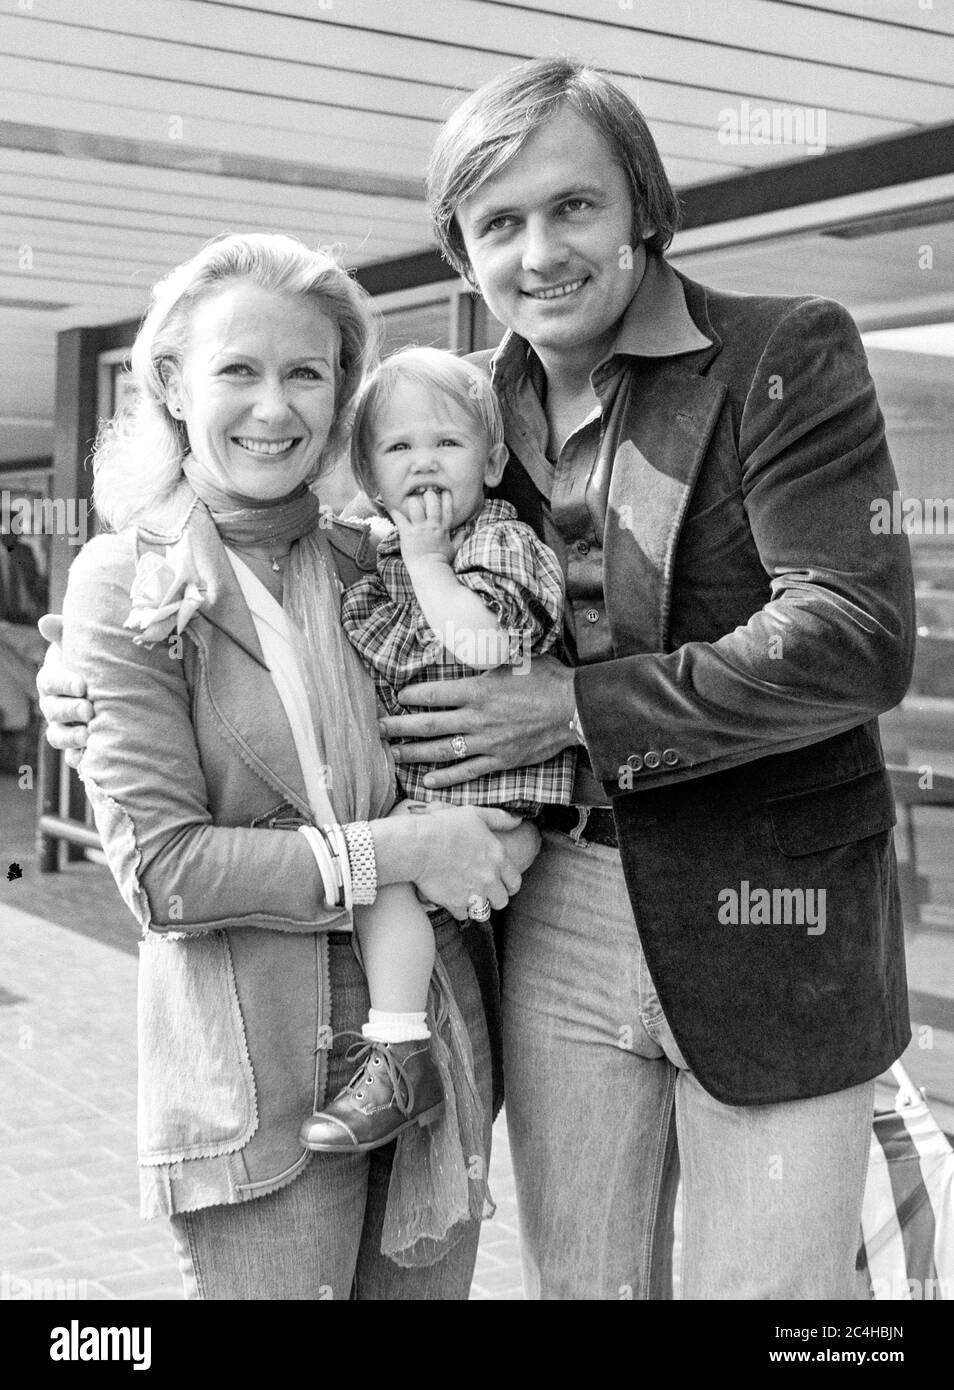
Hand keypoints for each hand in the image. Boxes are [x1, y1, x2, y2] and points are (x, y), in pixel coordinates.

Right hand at [35, 614, 90, 767]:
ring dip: (71, 737)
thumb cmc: (94, 661)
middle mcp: (53, 706)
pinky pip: (72, 757)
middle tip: (89, 710)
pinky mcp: (76, 747)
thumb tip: (46, 621)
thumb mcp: (82, 645)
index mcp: (51, 680)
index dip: (65, 683)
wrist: (113, 686)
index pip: (51, 681)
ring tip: (89, 736)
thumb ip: (65, 632)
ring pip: (58, 736)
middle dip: (70, 710)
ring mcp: (63, 727)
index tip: (82, 684)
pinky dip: (79, 759)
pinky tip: (90, 758)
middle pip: (54, 711)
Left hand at [380, 655, 576, 789]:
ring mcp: (487, 743)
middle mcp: (477, 718)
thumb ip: (488, 656)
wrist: (575, 709)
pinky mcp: (501, 760)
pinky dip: (446, 778)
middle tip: (379, 728)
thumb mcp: (515, 657)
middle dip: (399, 727)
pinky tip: (428, 780)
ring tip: (394, 754)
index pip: (433, 694)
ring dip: (415, 753)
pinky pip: (467, 772)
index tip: (397, 697)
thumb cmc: (547, 678)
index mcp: (478, 690)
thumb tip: (471, 640)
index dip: (411, 696)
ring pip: (442, 750)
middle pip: (429, 724)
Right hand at [387, 803, 539, 920]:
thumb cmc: (444, 826)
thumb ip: (499, 818)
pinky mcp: (456, 903)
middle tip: (482, 891)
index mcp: (498, 857)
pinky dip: (457, 909)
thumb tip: (518, 819)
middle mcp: (490, 878)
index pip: (515, 882)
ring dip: (476, 906)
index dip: (508, 885)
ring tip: (466, 897)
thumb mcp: (475, 814)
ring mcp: (474, 893)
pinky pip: (463, 915)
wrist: (418, 845)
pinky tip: (450, 898)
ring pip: (484, 912)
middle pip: (502, 901)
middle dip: (493, 898)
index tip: (500, 884)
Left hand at [391, 487, 455, 566]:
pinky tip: (394, 511)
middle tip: (425, 494)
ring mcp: (420, 529)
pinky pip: (400, 518)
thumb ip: (459, 539)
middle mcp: (432, 526)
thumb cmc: (441, 563)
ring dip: (412, 502)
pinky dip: (396, 514)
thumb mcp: (454, 550)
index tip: (444, 491)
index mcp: (443, 529)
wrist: (430, 572)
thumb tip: (465, 531)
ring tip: (411, 502)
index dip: (446, 498)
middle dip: (429, 495)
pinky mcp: (408, 534)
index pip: (447, 509)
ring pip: (416, 506)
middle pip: (432, 502)